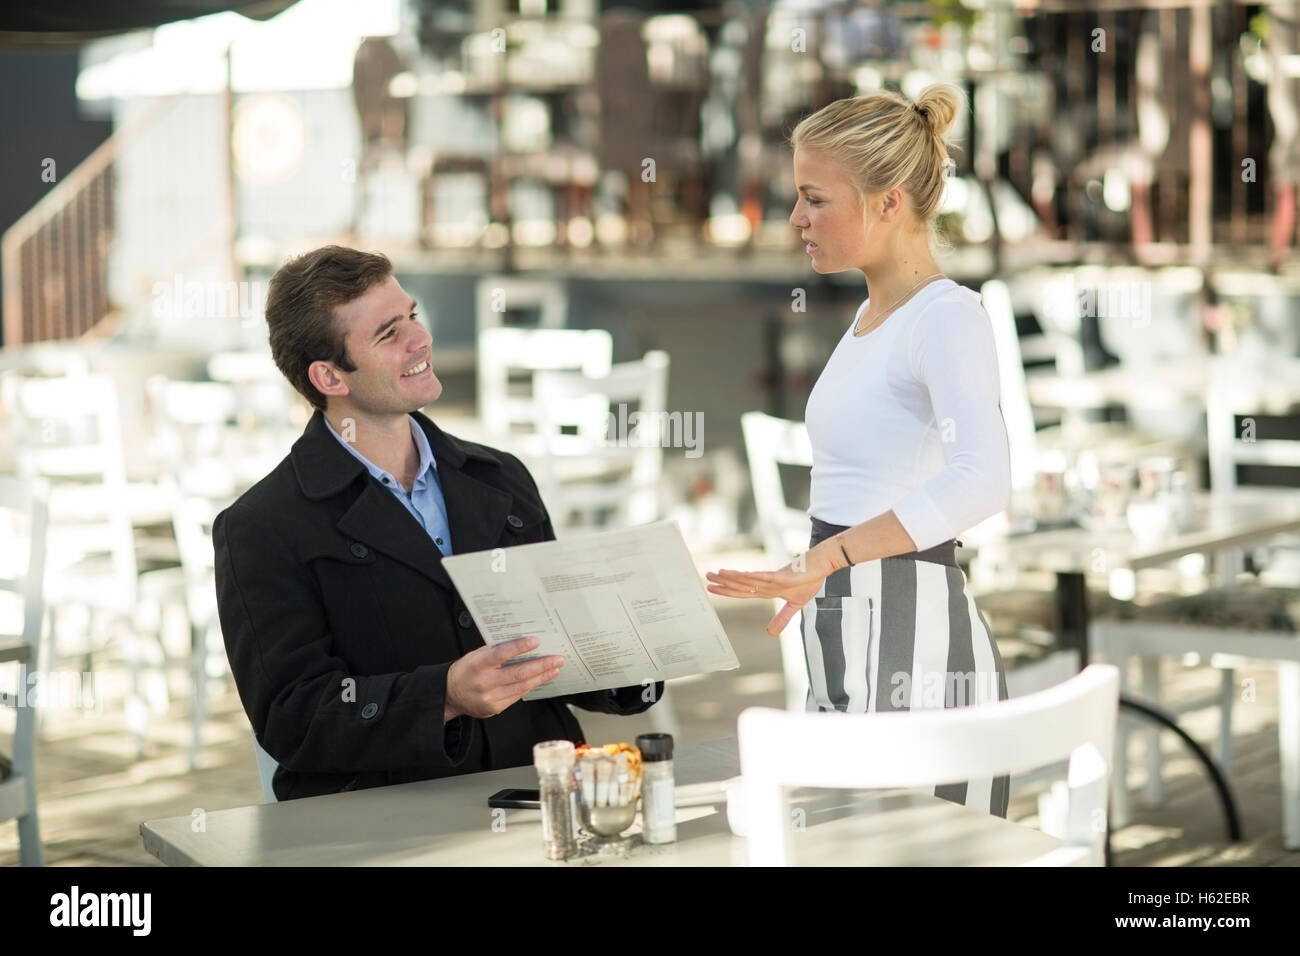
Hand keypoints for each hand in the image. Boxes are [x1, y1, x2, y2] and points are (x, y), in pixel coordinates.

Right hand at [444, 637, 563, 719]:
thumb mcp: (475, 655)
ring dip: (541, 677)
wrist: (449, 694)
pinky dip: (531, 686)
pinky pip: (517, 696)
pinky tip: (540, 679)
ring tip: (554, 668)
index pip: (501, 654)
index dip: (519, 647)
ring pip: (522, 686)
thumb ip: (496, 651)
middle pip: (518, 673)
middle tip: (557, 659)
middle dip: (541, 665)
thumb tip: (522, 644)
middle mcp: (484, 682)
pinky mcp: (495, 708)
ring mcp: (490, 697)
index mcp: (477, 664)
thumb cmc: (465, 671)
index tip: (536, 641)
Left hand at [706, 545, 839, 636]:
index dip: (727, 591)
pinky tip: (741, 575)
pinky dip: (754, 576)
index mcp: (767, 590)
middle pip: (741, 584)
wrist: (821, 566)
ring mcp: (773, 579)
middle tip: (707, 576)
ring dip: (734, 576)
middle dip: (724, 581)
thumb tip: (771, 633)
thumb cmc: (808, 580)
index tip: (712, 588)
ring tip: (718, 572)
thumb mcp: (795, 605)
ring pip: (749, 578)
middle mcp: (766, 583)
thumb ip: (783, 618)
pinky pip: (765, 577)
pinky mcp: (782, 576)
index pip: (742, 591)